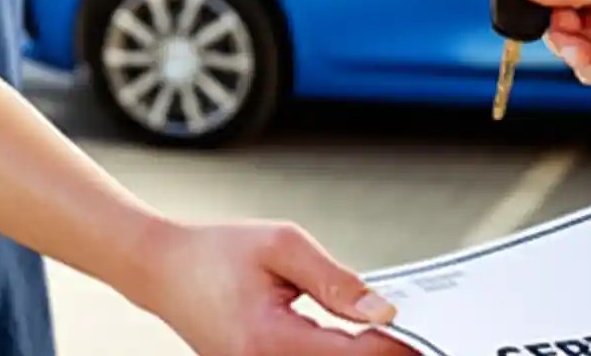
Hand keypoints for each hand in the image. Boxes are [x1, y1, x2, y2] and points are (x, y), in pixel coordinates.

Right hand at [129, 220, 417, 355]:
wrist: (161, 271)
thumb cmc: (216, 251)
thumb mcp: (282, 246)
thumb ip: (335, 279)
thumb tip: (382, 309)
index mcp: (269, 341)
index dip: (397, 346)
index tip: (429, 331)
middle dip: (382, 353)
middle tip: (414, 332)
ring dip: (359, 354)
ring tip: (385, 331)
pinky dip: (336, 354)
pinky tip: (357, 337)